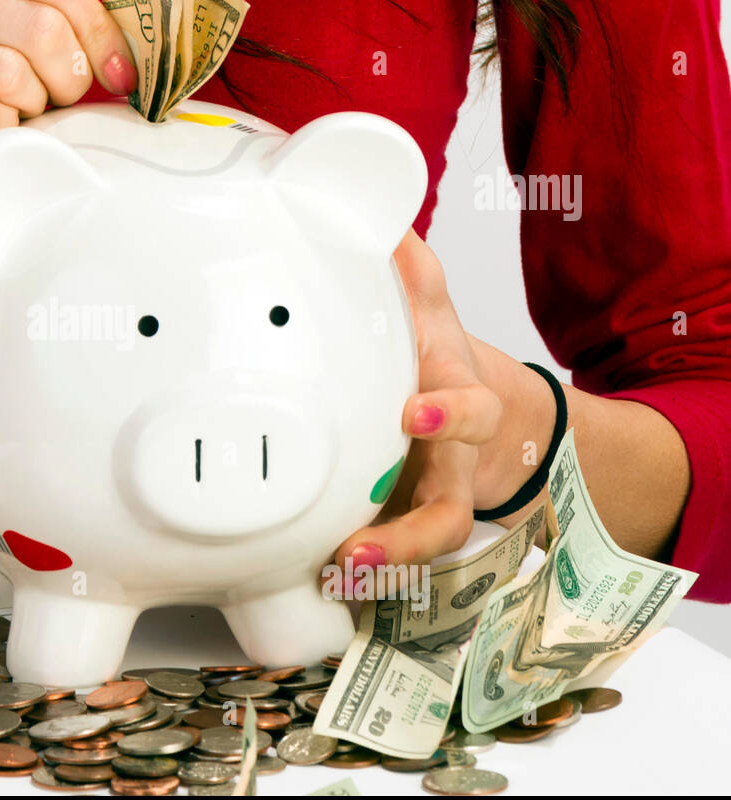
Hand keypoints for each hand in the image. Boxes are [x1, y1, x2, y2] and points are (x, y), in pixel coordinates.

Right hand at [0, 0, 135, 240]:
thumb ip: (46, 29)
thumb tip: (128, 56)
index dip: (98, 27)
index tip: (115, 73)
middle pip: (38, 25)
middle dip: (68, 77)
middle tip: (53, 107)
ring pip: (11, 74)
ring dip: (31, 110)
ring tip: (14, 123)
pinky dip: (1, 138)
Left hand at [331, 230, 503, 571]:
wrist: (481, 420)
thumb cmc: (440, 363)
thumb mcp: (432, 314)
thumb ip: (411, 274)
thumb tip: (386, 220)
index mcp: (460, 403)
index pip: (472, 408)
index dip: (451, 414)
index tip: (415, 413)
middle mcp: (451, 465)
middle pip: (450, 510)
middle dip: (411, 535)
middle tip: (360, 549)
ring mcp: (429, 503)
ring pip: (421, 551)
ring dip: (382, 568)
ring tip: (336, 577)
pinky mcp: (403, 527)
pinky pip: (392, 561)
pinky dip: (362, 574)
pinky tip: (318, 579)